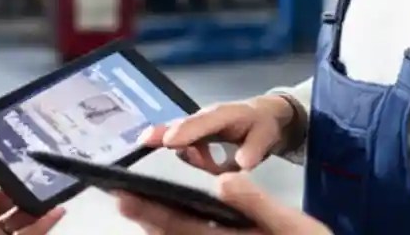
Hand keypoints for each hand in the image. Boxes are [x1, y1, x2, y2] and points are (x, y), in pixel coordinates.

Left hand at [116, 172, 328, 233]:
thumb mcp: (291, 226)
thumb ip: (256, 204)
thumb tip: (223, 180)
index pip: (178, 225)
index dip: (149, 210)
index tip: (124, 195)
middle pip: (171, 234)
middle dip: (145, 214)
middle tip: (118, 194)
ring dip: (156, 223)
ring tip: (135, 203)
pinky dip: (175, 229)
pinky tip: (168, 219)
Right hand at [138, 96, 297, 173]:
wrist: (260, 117)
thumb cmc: (261, 125)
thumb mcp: (265, 134)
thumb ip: (254, 148)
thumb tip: (243, 163)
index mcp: (224, 114)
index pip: (205, 122)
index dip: (187, 130)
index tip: (171, 140)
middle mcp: (204, 119)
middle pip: (181, 125)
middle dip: (161, 132)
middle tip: (144, 141)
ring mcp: (194, 128)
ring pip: (174, 133)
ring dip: (158, 140)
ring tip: (142, 149)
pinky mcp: (189, 139)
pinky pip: (175, 144)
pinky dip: (161, 148)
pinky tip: (148, 159)